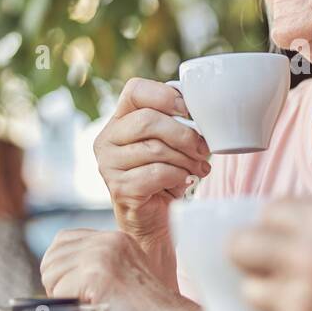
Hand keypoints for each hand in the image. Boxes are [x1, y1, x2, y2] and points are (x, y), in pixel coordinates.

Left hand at [40, 228, 200, 310]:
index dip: (61, 268)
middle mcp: (107, 241)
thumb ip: (98, 268)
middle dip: (57, 284)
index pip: (63, 241)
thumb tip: (60, 278)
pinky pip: (58, 292)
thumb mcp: (123, 277)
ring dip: (62, 296)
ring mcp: (101, 256)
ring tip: (90, 307)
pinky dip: (68, 309)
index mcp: (115, 239)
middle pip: (51, 258)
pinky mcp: (96, 275)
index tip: (78, 290)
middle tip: (83, 302)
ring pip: (50, 274)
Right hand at [94, 77, 211, 248]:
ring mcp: (108, 165)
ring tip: (199, 168)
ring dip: (186, 159)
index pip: (135, 90)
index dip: (165, 96)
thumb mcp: (170, 144)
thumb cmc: (165, 176)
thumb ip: (176, 122)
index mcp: (119, 120)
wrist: (155, 220)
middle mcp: (107, 140)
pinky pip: (157, 173)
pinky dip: (178, 176)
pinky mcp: (119, 188)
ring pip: (155, 149)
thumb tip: (203, 111)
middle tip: (204, 149)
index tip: (190, 111)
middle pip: (147, 121)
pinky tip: (185, 180)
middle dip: (184, 134)